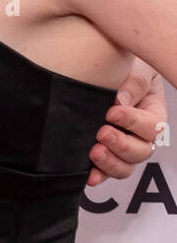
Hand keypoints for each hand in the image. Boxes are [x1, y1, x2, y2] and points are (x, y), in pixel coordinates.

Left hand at [85, 56, 167, 187]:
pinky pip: (105, 172)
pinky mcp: (103, 155)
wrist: (96, 66)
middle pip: (142, 152)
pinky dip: (98, 175)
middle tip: (102, 132)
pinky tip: (90, 176)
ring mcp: (122, 147)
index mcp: (153, 113)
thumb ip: (134, 82)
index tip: (112, 112)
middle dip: (122, 145)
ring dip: (111, 163)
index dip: (134, 122)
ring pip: (126, 166)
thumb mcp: (136, 67)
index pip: (153, 126)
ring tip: (94, 152)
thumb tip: (120, 101)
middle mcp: (140, 134)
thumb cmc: (123, 66)